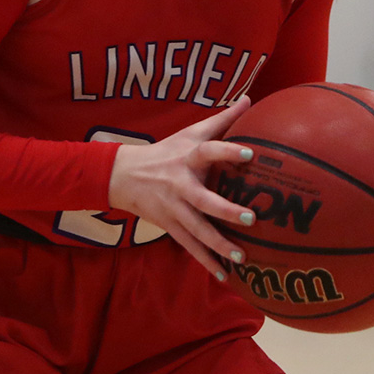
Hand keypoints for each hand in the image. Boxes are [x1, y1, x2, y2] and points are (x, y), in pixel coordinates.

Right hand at [107, 97, 257, 278]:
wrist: (123, 175)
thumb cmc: (166, 151)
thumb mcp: (190, 133)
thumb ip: (222, 119)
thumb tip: (251, 98)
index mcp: (188, 158)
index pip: (209, 151)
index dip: (228, 151)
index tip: (250, 153)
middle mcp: (181, 184)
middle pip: (203, 199)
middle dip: (225, 210)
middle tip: (251, 219)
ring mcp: (173, 208)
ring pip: (197, 229)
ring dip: (218, 244)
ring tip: (242, 257)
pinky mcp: (169, 226)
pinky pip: (189, 246)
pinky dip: (205, 261)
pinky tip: (224, 275)